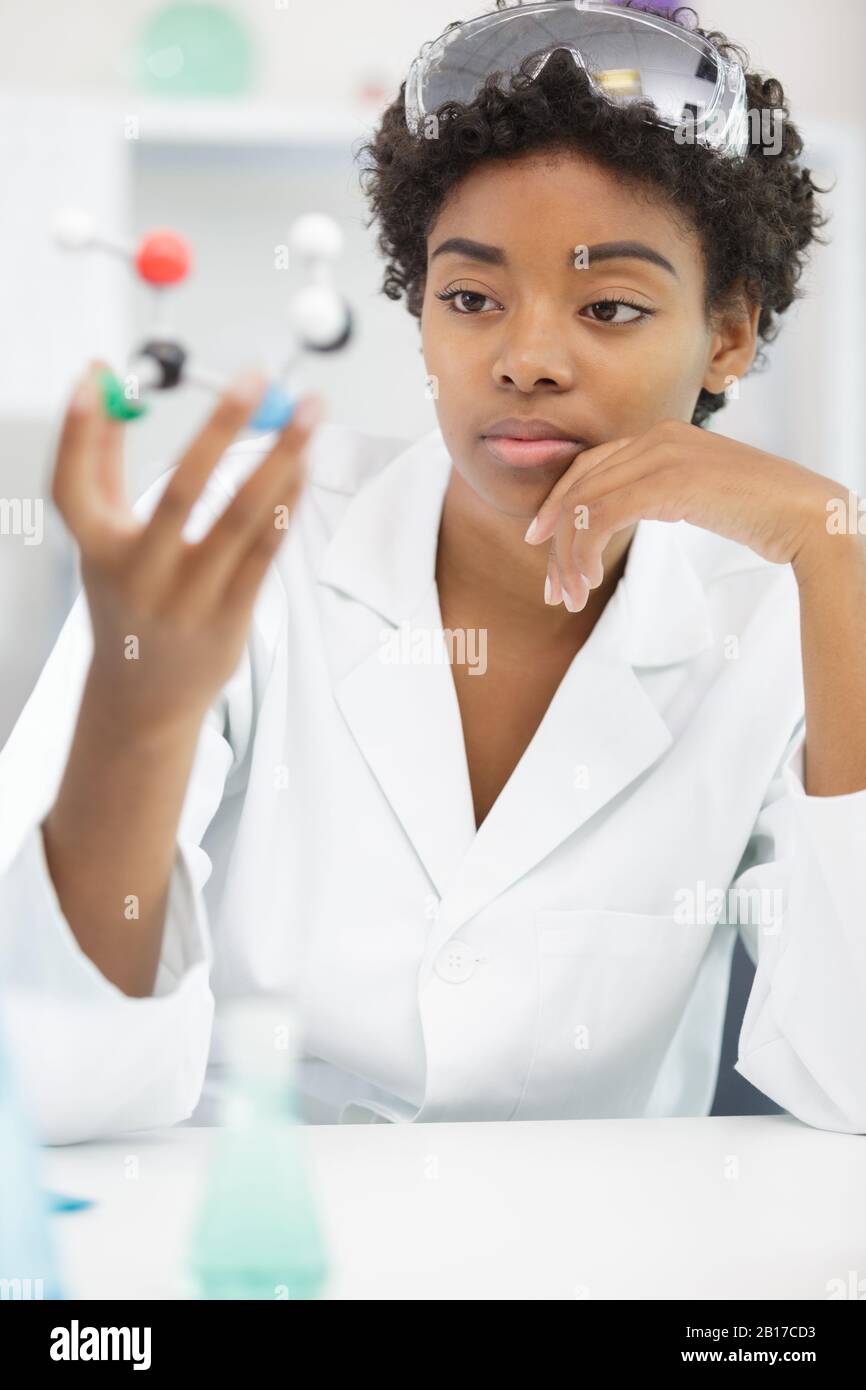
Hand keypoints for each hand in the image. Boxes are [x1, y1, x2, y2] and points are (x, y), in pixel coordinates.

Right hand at [51, 361, 322, 732]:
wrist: (144, 698)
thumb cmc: (128, 601)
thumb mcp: (101, 539)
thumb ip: (100, 459)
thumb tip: (100, 377)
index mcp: (96, 550)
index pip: (72, 485)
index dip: (80, 430)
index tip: (98, 375)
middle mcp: (138, 576)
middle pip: (179, 492)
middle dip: (220, 428)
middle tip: (255, 377)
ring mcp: (186, 601)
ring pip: (238, 519)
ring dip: (280, 458)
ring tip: (309, 411)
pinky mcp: (229, 619)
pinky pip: (264, 551)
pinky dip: (286, 503)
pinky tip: (304, 465)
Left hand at [524, 419, 843, 609]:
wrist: (805, 514)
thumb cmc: (758, 513)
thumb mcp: (696, 495)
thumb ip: (659, 493)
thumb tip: (624, 513)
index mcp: (661, 435)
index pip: (588, 466)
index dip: (556, 507)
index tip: (542, 543)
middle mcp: (656, 437)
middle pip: (579, 488)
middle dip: (556, 543)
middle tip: (553, 589)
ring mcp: (662, 455)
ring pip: (584, 505)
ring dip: (569, 558)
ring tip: (571, 597)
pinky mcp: (669, 482)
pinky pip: (602, 516)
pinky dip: (586, 553)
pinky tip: (589, 581)